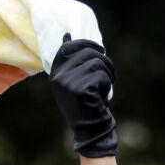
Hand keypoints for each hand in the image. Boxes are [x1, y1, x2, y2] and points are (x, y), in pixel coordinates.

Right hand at [49, 36, 116, 157]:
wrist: (90, 129)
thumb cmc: (86, 104)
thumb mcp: (73, 82)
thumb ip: (71, 62)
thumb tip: (67, 35)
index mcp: (55, 74)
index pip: (67, 47)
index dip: (84, 43)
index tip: (99, 49)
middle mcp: (58, 77)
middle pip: (86, 52)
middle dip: (103, 60)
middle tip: (110, 72)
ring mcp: (68, 83)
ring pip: (97, 62)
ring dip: (108, 72)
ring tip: (106, 85)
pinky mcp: (81, 89)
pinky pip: (101, 75)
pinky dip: (108, 83)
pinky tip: (103, 95)